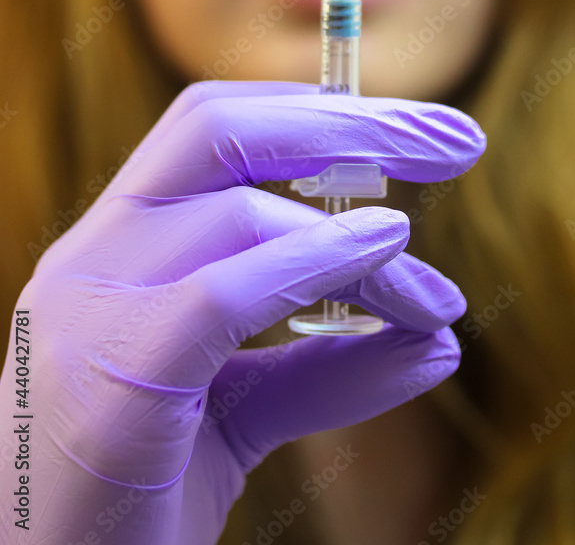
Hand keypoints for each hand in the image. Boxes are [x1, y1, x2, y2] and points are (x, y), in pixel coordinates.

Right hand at [0, 81, 484, 544]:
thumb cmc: (131, 491)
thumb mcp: (238, 412)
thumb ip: (323, 367)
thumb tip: (435, 342)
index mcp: (116, 243)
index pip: (211, 127)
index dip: (316, 111)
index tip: (415, 128)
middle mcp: (93, 255)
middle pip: (218, 128)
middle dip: (349, 122)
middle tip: (457, 139)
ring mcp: (88, 308)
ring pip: (238, 216)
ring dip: (364, 246)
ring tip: (437, 297)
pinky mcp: (112, 378)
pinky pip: (225, 294)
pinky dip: (318, 267)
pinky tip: (384, 263)